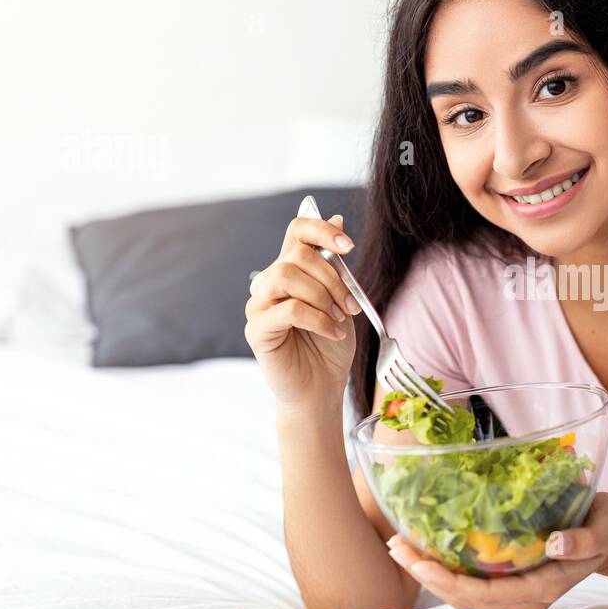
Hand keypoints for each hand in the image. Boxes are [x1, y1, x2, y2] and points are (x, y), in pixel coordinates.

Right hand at [244, 212, 363, 410]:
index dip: (321, 230)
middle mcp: (270, 283)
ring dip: (322, 295)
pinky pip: (288, 309)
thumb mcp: (341, 300)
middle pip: (295, 253)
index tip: (348, 246)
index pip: (296, 230)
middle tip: (350, 304)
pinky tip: (333, 332)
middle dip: (332, 277)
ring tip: (339, 318)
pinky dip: (318, 319)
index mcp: (291, 271)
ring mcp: (259, 305)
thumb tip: (338, 219)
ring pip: (286, 275)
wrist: (321, 389)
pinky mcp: (257, 330)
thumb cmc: (330, 346)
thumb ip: (337, 265)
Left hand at [386, 492, 607, 608]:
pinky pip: (469, 586)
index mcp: (544, 587)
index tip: (419, 561)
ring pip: (463, 595)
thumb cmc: (605, 524)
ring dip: (428, 574)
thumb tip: (555, 545)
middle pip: (466, 598)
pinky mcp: (507, 584)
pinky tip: (422, 548)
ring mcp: (515, 596)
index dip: (449, 581)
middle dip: (427, 576)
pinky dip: (442, 570)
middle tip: (396, 547)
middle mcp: (525, 599)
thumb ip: (586, 539)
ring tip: (399, 546)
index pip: (487, 594)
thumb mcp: (605, 526)